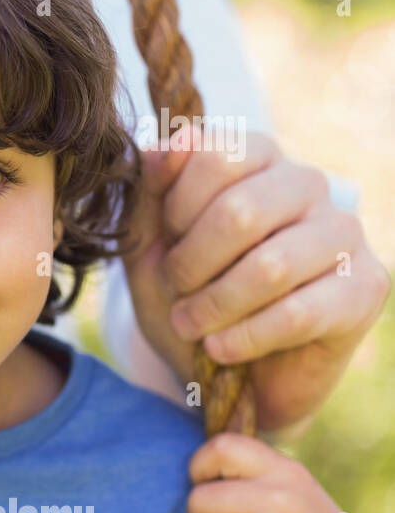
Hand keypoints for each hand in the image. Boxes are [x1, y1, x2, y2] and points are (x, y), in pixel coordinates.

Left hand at [122, 125, 390, 433]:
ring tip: (190, 324)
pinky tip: (220, 347)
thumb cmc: (185, 293)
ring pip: (270, 267)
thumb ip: (149, 191)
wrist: (220, 368)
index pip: (216, 155)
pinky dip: (244, 338)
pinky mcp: (365, 289)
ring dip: (213, 306)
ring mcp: (343, 234)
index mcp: (257, 158)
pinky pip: (299, 314)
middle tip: (175, 293)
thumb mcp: (147, 243)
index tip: (166, 242)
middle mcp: (308, 184)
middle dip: (190, 264)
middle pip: (240, 212)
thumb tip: (171, 143)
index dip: (176, 209)